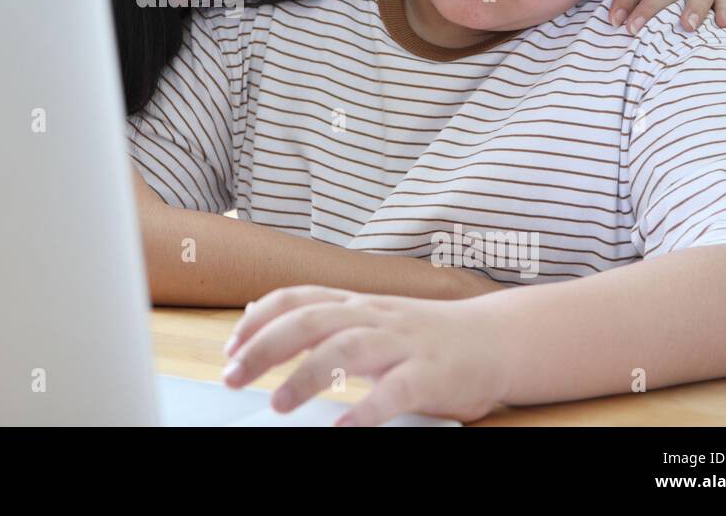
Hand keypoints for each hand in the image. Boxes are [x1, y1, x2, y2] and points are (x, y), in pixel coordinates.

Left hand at [221, 285, 508, 424]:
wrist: (495, 340)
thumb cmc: (422, 335)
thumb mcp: (365, 317)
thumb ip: (317, 315)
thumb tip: (256, 313)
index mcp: (356, 303)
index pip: (296, 298)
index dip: (258, 319)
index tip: (230, 348)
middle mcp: (374, 316)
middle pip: (310, 321)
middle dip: (265, 348)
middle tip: (233, 377)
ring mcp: (403, 342)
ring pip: (346, 349)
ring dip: (306, 376)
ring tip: (277, 404)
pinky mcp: (430, 373)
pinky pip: (396, 389)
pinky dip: (368, 409)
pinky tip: (343, 427)